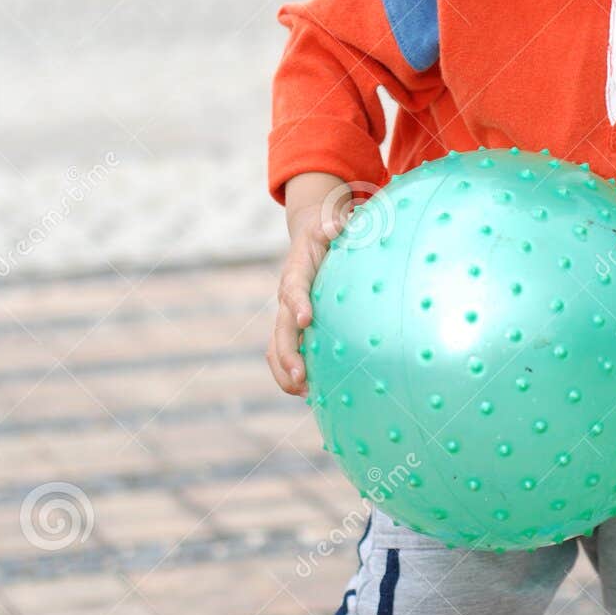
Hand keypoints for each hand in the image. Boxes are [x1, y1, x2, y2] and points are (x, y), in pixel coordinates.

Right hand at [266, 185, 351, 396]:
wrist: (309, 233)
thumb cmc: (326, 231)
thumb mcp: (330, 221)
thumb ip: (334, 224)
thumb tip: (339, 224)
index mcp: (297, 272)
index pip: (294, 288)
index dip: (297, 303)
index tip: (305, 319)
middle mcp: (286, 296)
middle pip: (280, 329)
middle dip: (288, 354)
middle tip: (302, 377)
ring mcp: (285, 314)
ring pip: (276, 347)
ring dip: (286, 371)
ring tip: (305, 393)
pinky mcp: (291, 326)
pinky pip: (284, 353)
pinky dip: (290, 374)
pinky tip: (311, 393)